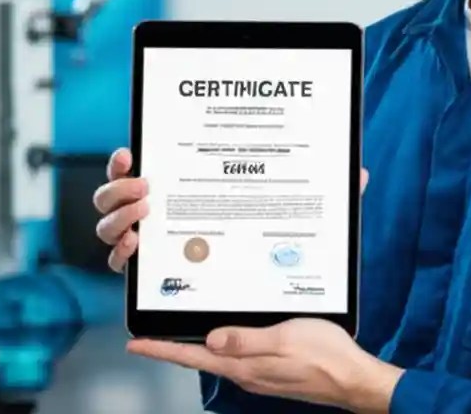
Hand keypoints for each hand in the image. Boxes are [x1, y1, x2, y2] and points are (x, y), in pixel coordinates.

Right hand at [93, 157, 367, 273]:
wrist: (276, 318)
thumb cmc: (280, 246)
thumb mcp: (301, 215)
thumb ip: (326, 192)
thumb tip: (360, 172)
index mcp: (188, 184)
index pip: (146, 164)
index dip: (129, 157)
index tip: (133, 152)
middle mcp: (161, 211)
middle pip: (116, 193)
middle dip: (119, 187)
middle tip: (143, 187)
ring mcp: (152, 243)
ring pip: (110, 226)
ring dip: (117, 217)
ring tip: (141, 217)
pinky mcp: (152, 274)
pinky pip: (122, 264)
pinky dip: (120, 255)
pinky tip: (136, 249)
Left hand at [127, 319, 401, 412]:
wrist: (354, 379)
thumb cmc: (325, 356)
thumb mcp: (284, 338)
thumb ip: (246, 339)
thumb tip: (210, 339)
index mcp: (244, 365)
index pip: (192, 356)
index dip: (162, 349)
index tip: (136, 344)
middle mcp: (247, 374)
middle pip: (201, 358)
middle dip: (174, 347)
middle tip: (151, 336)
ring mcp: (260, 376)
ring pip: (220, 359)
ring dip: (198, 346)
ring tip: (181, 333)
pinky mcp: (273, 374)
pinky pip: (240, 359)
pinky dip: (225, 347)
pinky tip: (228, 337)